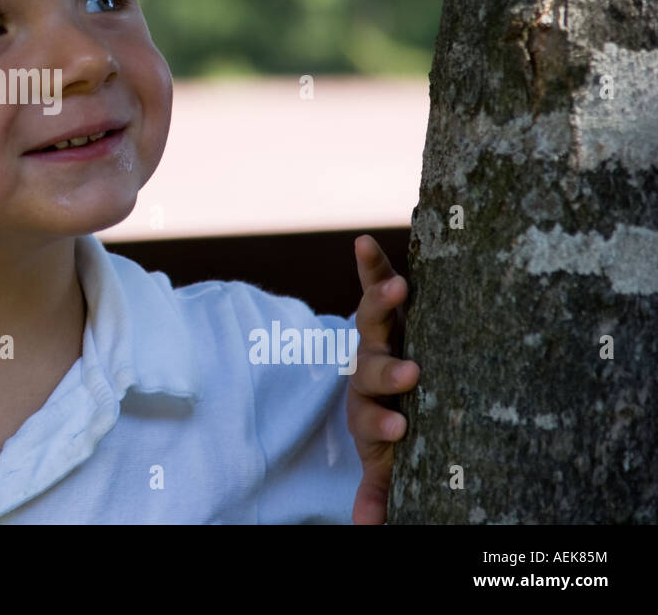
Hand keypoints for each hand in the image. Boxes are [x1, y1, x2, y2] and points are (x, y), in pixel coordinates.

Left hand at [347, 234, 418, 524]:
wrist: (378, 383)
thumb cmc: (390, 422)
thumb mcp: (384, 458)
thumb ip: (378, 488)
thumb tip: (368, 530)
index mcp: (369, 407)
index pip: (372, 416)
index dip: (382, 421)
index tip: (398, 428)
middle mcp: (369, 368)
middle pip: (372, 368)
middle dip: (387, 371)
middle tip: (409, 373)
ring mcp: (375, 336)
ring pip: (375, 319)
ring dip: (381, 302)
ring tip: (398, 287)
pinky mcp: (384, 307)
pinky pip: (375, 282)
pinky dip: (371, 263)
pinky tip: (361, 240)